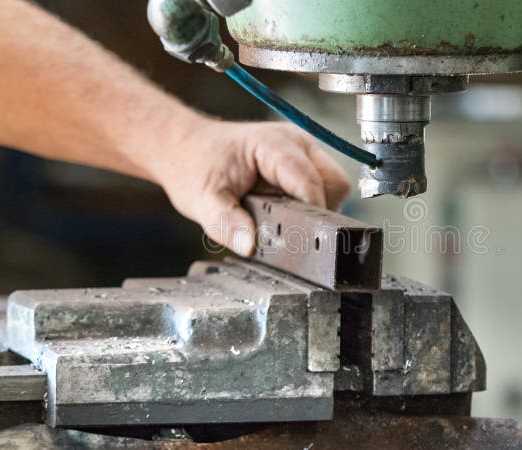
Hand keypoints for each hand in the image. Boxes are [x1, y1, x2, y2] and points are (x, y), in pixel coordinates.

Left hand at [145, 115, 351, 256]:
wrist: (186, 148)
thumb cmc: (194, 165)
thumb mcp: (201, 199)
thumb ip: (225, 223)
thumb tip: (248, 245)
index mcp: (274, 144)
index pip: (310, 181)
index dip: (312, 213)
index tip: (303, 239)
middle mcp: (296, 143)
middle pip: (334, 182)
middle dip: (320, 212)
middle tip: (293, 232)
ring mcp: (302, 151)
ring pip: (335, 185)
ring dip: (318, 209)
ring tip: (285, 220)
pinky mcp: (303, 162)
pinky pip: (324, 186)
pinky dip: (312, 205)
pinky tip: (286, 212)